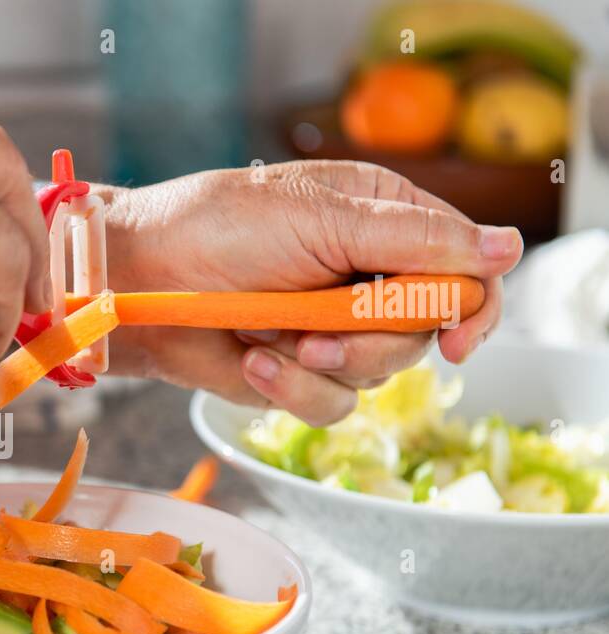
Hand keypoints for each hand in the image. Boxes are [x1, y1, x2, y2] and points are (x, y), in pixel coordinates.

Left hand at [103, 160, 522, 424]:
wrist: (134, 282)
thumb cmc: (213, 229)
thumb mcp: (319, 219)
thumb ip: (413, 240)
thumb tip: (509, 248)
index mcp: (383, 222)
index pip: (465, 270)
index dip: (472, 308)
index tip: (458, 339)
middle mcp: (364, 277)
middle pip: (425, 335)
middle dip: (374, 344)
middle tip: (321, 336)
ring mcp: (330, 330)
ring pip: (378, 378)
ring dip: (325, 368)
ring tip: (271, 339)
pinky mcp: (295, 373)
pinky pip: (329, 405)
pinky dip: (292, 389)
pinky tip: (251, 360)